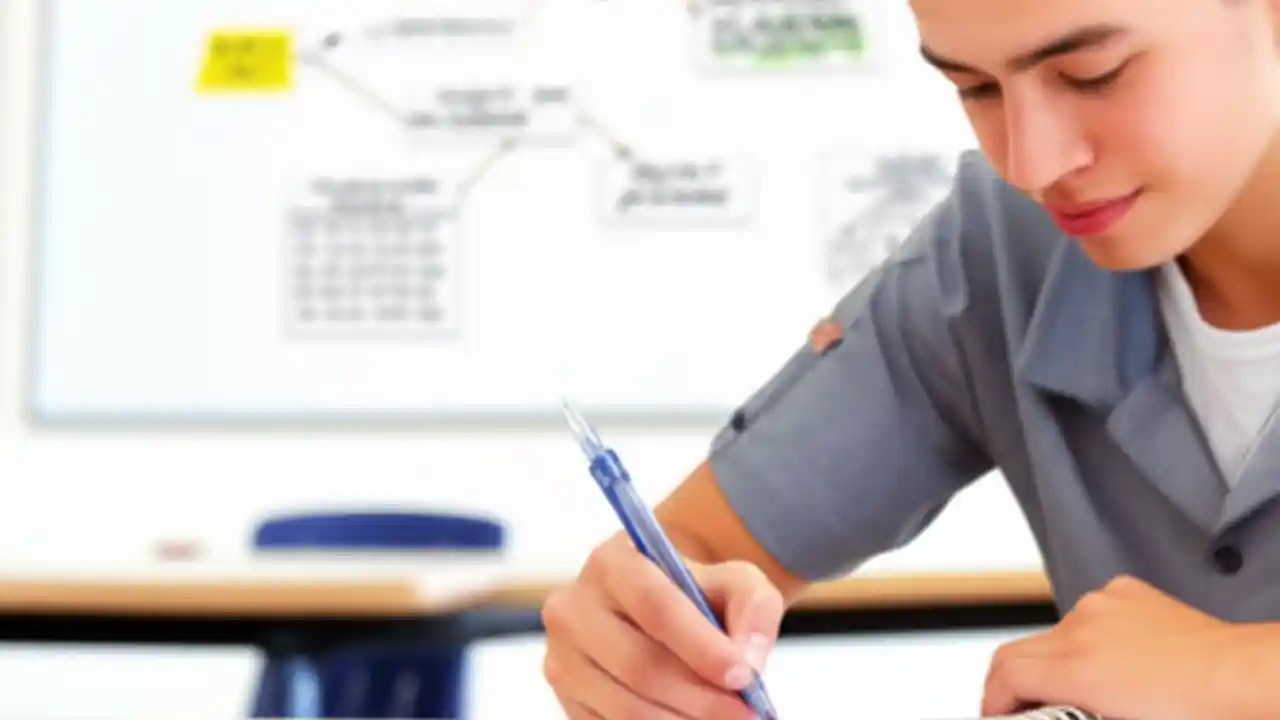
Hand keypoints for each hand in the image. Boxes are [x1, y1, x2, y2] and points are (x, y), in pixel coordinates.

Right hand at [541, 532, 783, 718]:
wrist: (656, 610)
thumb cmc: (695, 593)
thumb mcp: (735, 580)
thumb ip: (754, 607)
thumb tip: (748, 660)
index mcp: (612, 563)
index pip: (654, 606)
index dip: (700, 646)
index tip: (744, 675)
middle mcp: (573, 608)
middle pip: (639, 664)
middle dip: (700, 697)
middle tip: (746, 713)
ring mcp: (562, 657)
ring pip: (626, 706)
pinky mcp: (565, 697)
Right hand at [982, 574, 1263, 718]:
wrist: (1252, 682)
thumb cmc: (1200, 716)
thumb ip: (1068, 715)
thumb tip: (1050, 712)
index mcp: (1079, 668)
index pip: (1005, 673)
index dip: (993, 702)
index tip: (998, 717)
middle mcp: (1084, 627)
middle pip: (1018, 652)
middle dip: (1016, 686)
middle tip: (1032, 711)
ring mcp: (1105, 605)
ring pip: (1054, 634)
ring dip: (1056, 663)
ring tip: (1087, 692)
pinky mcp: (1127, 593)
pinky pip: (1089, 614)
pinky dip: (1089, 637)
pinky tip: (1116, 660)